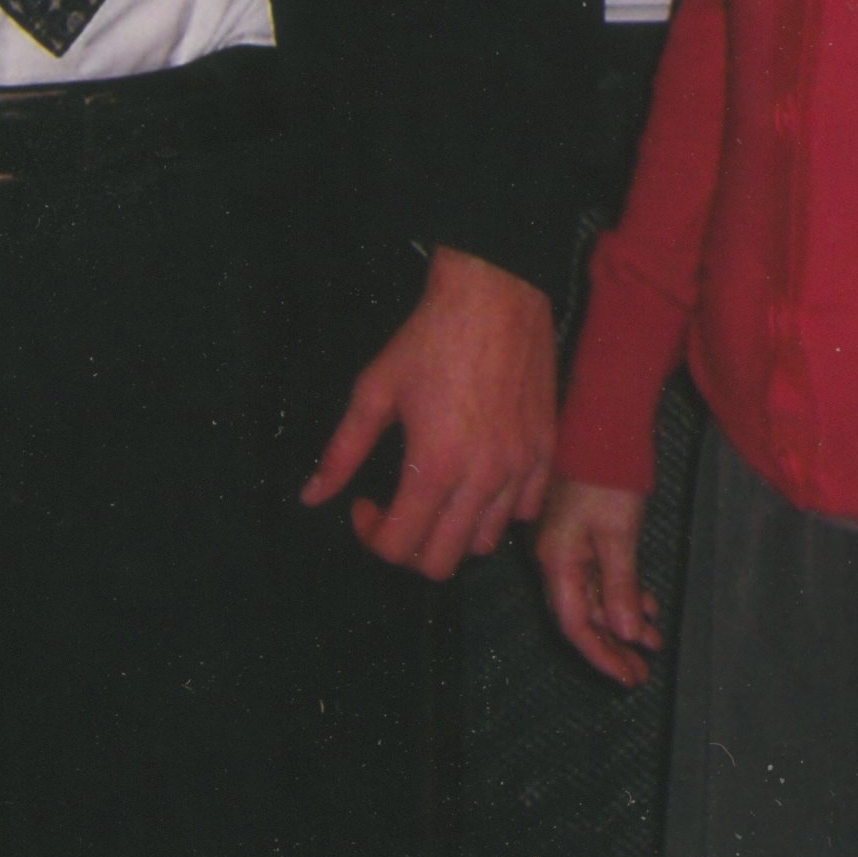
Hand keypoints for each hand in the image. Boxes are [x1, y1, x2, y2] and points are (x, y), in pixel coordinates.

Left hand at [298, 247, 555, 576]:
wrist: (495, 294)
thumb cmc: (429, 338)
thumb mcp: (374, 390)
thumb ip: (341, 452)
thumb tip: (311, 497)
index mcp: (435, 466)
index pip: (400, 546)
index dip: (371, 536)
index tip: (363, 504)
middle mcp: (482, 479)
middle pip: (442, 562)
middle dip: (408, 547)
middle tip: (395, 511)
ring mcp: (520, 469)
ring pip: (485, 544)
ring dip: (452, 533)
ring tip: (435, 498)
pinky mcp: (546, 453)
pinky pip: (525, 512)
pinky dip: (497, 512)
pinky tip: (477, 482)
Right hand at [534, 480, 659, 684]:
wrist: (603, 427)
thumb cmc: (608, 478)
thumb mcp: (618, 536)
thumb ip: (619, 586)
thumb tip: (624, 633)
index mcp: (557, 562)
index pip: (574, 624)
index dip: (601, 655)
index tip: (628, 677)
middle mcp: (556, 560)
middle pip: (582, 616)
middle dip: (614, 645)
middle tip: (643, 673)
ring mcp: (567, 547)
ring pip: (594, 598)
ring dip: (623, 620)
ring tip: (655, 641)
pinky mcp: (581, 535)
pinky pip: (600, 577)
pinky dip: (623, 594)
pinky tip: (648, 605)